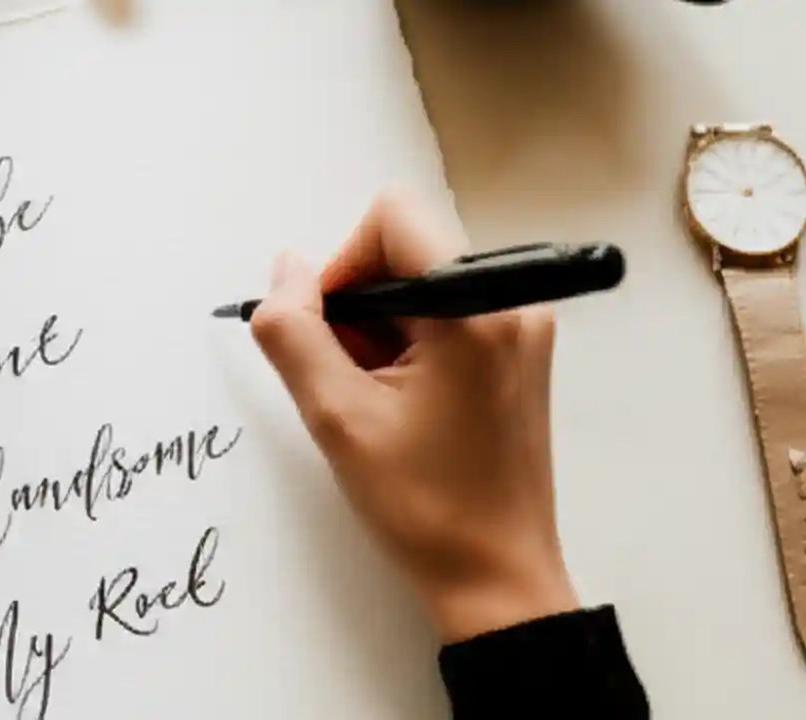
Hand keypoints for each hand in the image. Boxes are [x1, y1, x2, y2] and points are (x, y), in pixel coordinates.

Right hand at [251, 192, 576, 641]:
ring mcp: (520, 330)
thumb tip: (285, 271)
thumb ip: (295, 333)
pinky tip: (399, 408)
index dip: (341, 264)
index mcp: (476, 310)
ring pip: (419, 289)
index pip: (392, 218)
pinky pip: (444, 319)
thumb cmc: (427, 509)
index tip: (328, 330)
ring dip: (379, 334)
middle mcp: (511, 305)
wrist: (497, 578)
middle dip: (358, 309)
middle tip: (348, 383)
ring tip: (376, 405)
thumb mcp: (336, 418)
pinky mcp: (516, 355)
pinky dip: (406, 349)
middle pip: (405, 253)